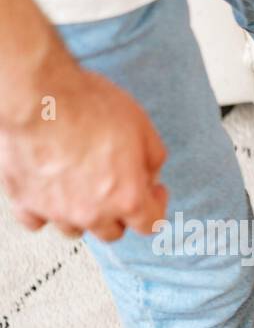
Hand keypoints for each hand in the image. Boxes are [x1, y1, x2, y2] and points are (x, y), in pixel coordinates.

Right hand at [0, 54, 167, 241]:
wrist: (38, 96)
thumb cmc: (88, 106)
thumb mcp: (143, 128)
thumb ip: (153, 160)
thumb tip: (150, 175)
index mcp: (128, 199)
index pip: (150, 224)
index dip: (156, 206)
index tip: (153, 191)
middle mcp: (92, 213)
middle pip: (112, 232)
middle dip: (119, 213)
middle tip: (116, 188)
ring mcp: (55, 210)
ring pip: (74, 230)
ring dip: (82, 215)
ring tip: (82, 191)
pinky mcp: (24, 199)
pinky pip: (34, 221)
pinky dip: (42, 213)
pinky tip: (48, 197)